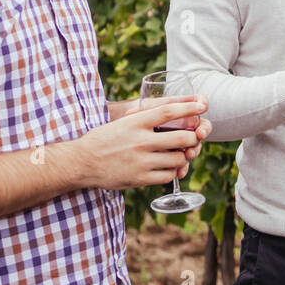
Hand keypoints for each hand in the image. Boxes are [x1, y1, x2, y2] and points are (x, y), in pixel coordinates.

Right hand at [73, 97, 210, 188]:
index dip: (190, 108)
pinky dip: (172, 172)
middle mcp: (141, 140)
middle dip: (194, 138)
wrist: (81, 162)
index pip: (170, 111)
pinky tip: (168, 168)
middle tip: (193, 139)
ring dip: (184, 157)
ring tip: (179, 154)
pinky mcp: (140, 178)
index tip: (203, 106)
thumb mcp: (122, 122)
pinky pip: (168, 176)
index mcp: (137, 122)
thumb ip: (144, 118)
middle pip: (183, 137)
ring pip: (179, 159)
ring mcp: (142, 161)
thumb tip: (170, 113)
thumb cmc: (103, 139)